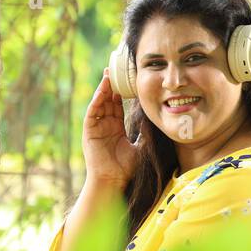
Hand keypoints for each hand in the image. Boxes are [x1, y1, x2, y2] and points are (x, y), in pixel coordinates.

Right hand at [81, 69, 139, 187]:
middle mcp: (105, 125)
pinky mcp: (90, 131)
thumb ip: (147, 135)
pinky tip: (102, 91)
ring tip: (109, 74)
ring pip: (100, 103)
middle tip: (118, 69)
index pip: (119, 105)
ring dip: (104, 89)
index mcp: (116, 127)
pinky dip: (97, 101)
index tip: (130, 79)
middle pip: (108, 100)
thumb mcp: (141, 147)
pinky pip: (93, 113)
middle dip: (112, 85)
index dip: (124, 92)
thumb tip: (160, 125)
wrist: (112, 180)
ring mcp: (97, 127)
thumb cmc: (126, 168)